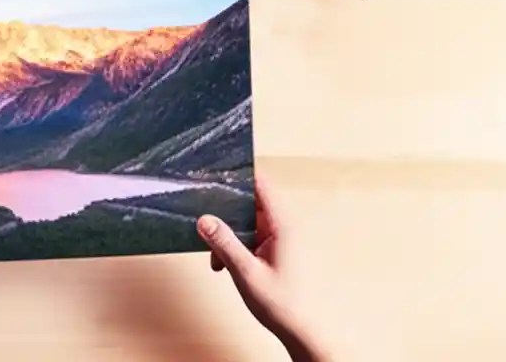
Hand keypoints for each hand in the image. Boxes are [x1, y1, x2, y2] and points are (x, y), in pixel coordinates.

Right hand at [197, 179, 330, 361]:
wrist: (301, 330)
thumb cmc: (282, 303)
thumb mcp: (246, 272)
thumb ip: (224, 243)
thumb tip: (204, 219)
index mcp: (283, 225)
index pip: (261, 184)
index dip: (239, 176)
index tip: (214, 174)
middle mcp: (283, 226)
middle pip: (250, 201)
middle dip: (225, 211)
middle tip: (204, 218)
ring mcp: (279, 237)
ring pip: (246, 221)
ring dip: (228, 234)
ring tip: (215, 256)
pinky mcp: (274, 249)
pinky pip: (249, 236)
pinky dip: (234, 246)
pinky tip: (222, 264)